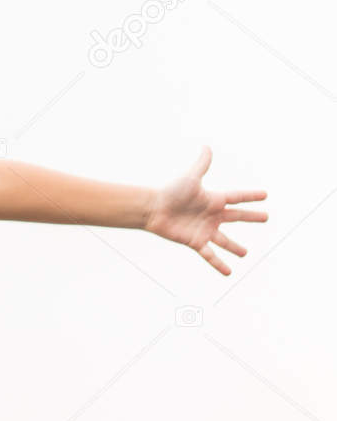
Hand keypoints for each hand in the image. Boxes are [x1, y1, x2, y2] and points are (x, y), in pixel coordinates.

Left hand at [143, 147, 267, 275]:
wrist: (154, 209)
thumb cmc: (171, 192)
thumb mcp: (190, 178)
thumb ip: (201, 165)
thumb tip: (207, 147)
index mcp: (214, 200)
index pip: (238, 197)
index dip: (251, 196)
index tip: (265, 195)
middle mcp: (212, 215)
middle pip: (237, 217)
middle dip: (251, 218)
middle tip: (265, 218)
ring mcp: (205, 230)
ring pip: (224, 241)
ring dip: (235, 247)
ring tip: (245, 253)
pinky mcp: (196, 242)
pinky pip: (210, 255)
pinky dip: (218, 264)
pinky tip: (228, 273)